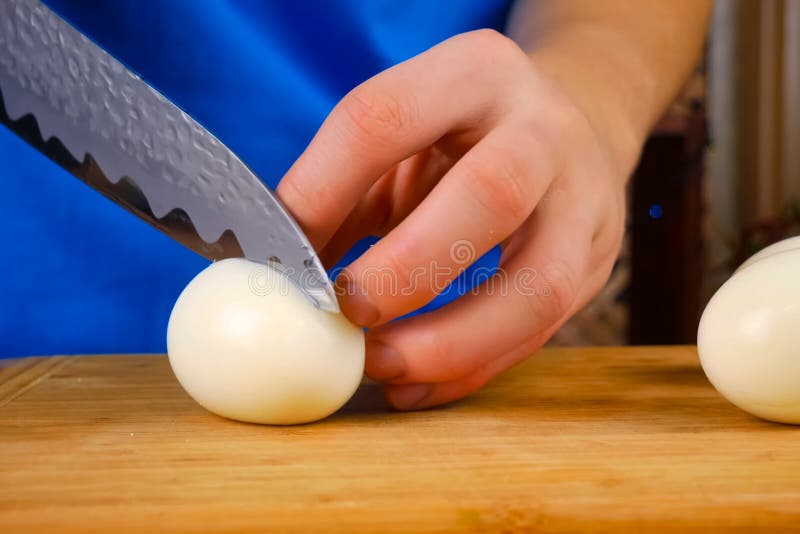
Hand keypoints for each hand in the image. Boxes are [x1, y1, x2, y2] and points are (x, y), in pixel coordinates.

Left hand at [277, 30, 638, 409]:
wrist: (573, 130)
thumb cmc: (465, 139)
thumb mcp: (405, 138)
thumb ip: (344, 194)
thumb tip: (280, 276)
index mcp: (473, 74)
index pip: (386, 117)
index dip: (324, 190)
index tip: (287, 257)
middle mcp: (541, 129)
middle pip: (490, 194)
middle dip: (408, 270)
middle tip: (349, 314)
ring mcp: (584, 199)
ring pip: (540, 284)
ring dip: (450, 344)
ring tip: (381, 367)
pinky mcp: (598, 261)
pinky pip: (542, 331)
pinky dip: (471, 369)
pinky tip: (416, 384)